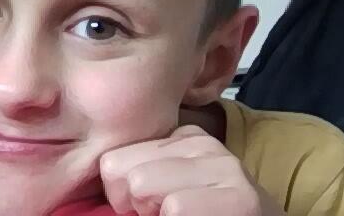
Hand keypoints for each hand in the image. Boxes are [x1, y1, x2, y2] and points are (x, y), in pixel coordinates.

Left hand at [98, 125, 284, 215]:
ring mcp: (224, 166)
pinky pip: (175, 208)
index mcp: (181, 136)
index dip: (121, 195)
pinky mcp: (241, 197)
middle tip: (166, 214)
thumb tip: (102, 176)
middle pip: (123, 172)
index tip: (151, 208)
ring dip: (154, 215)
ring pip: (142, 185)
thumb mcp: (171, 184)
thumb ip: (138, 172)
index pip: (113, 159)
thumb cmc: (208, 213)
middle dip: (134, 205)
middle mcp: (202, 143)